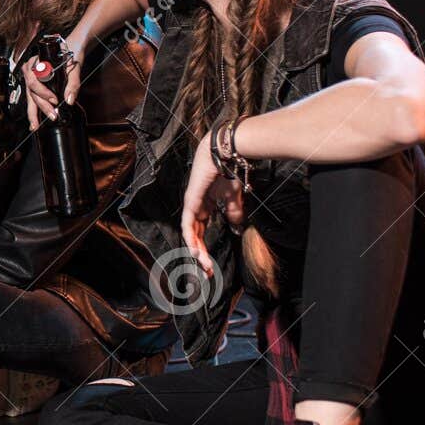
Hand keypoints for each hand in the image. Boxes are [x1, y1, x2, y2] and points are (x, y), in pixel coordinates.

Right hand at [23, 38, 82, 130]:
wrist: (72, 45)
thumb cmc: (71, 52)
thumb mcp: (74, 67)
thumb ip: (73, 84)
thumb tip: (69, 101)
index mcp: (36, 62)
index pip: (34, 81)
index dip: (43, 93)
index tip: (55, 100)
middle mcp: (30, 69)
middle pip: (32, 91)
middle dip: (41, 106)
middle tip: (52, 116)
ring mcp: (31, 77)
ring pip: (30, 96)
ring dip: (34, 112)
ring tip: (36, 126)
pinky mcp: (35, 83)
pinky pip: (32, 97)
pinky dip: (34, 109)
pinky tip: (34, 121)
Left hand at [179, 135, 244, 277]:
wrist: (225, 153)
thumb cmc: (229, 171)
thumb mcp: (233, 199)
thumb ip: (233, 214)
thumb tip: (237, 229)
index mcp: (204, 206)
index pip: (201, 231)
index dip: (205, 248)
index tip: (211, 264)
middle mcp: (195, 207)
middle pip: (194, 235)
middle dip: (200, 254)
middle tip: (207, 272)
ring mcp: (191, 204)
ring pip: (189, 233)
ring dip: (196, 250)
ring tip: (203, 265)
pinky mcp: (190, 201)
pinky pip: (187, 223)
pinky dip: (190, 237)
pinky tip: (195, 249)